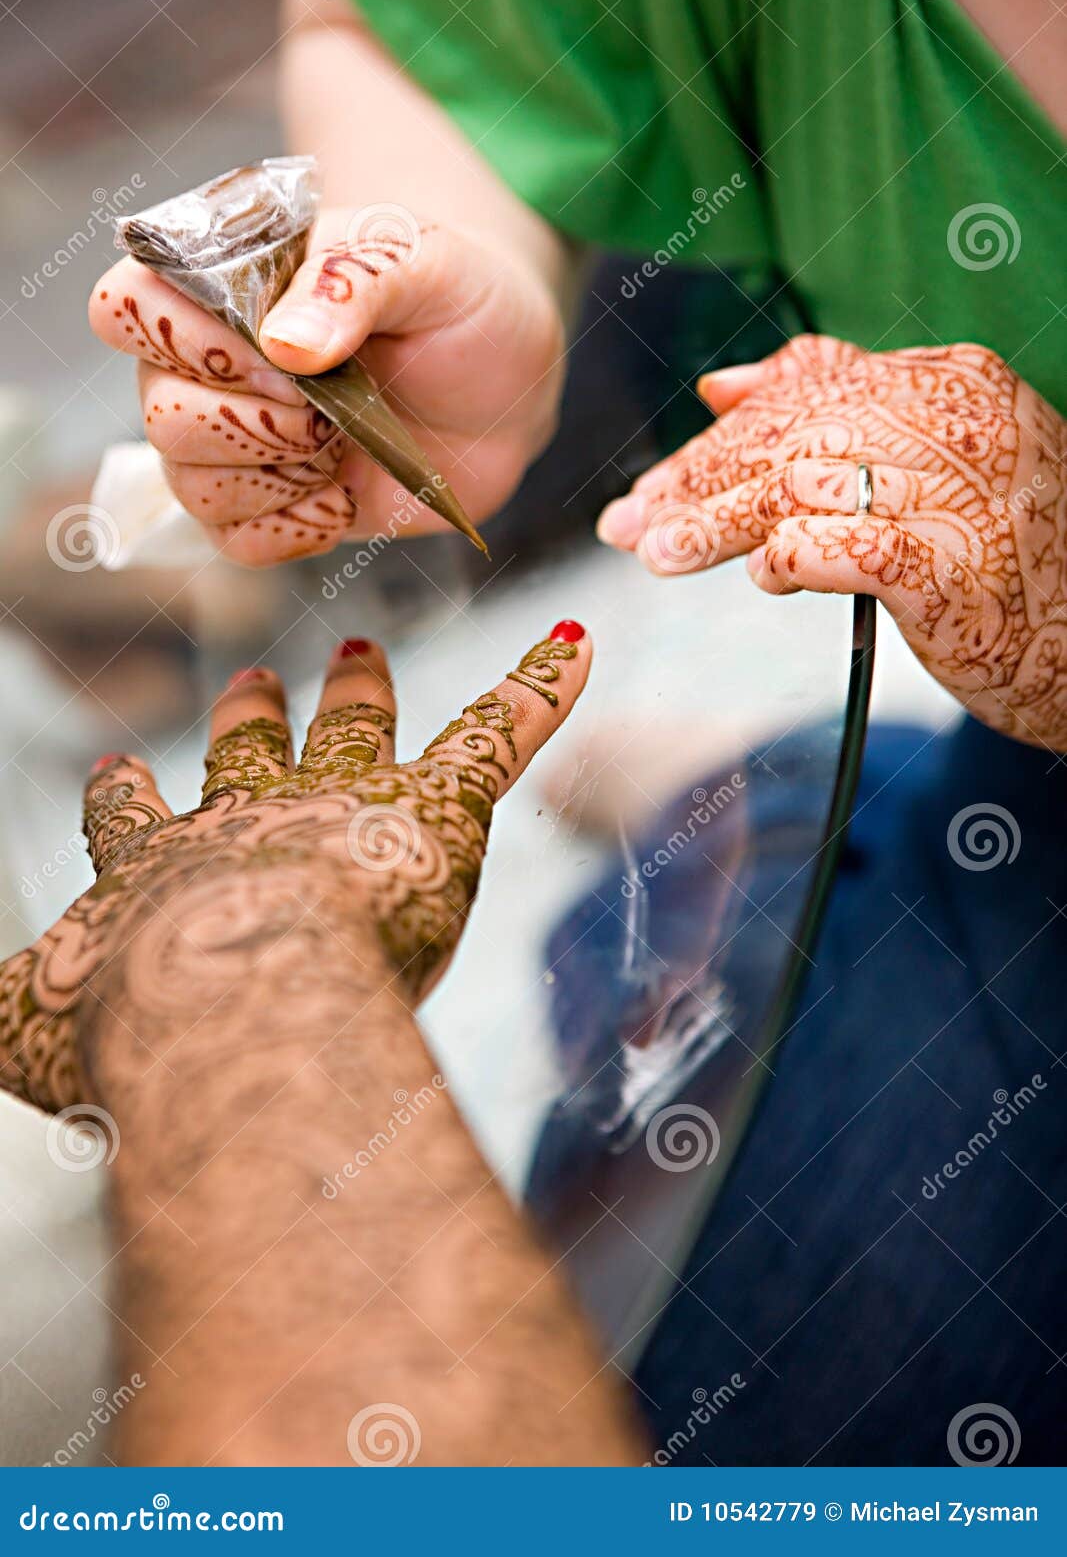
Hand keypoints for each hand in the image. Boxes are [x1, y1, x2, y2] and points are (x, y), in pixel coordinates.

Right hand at [0, 622, 589, 1113]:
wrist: (227, 997)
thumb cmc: (132, 1028)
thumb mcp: (27, 1036)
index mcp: (160, 870)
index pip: (136, 825)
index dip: (125, 800)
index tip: (116, 770)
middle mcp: (248, 819)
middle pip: (250, 755)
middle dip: (251, 719)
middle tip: (256, 679)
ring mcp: (342, 801)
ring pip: (355, 730)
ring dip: (362, 693)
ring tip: (361, 654)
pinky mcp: (434, 803)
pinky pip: (498, 730)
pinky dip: (539, 684)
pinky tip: (577, 645)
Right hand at [89, 210, 565, 564]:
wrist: (506, 376)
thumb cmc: (455, 296)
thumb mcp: (422, 259)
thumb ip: (351, 279)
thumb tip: (284, 343)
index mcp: (224, 285)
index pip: (124, 306)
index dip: (179, 338)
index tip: (271, 350)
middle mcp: (213, 366)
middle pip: (159, 413)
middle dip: (248, 422)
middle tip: (322, 408)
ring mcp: (242, 442)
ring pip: (190, 485)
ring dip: (273, 477)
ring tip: (338, 447)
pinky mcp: (280, 505)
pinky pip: (237, 542)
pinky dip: (292, 529)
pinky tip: (342, 496)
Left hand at [598, 336, 1066, 749]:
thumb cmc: (1003, 554)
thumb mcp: (926, 461)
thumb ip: (832, 410)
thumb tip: (720, 386)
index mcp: (950, 381)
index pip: (803, 396)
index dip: (717, 442)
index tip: (654, 487)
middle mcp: (957, 425)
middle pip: (791, 438)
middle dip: (697, 482)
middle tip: (629, 522)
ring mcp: (960, 495)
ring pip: (803, 487)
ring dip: (717, 523)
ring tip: (654, 552)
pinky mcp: (957, 571)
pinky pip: (850, 550)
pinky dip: (792, 558)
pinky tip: (760, 574)